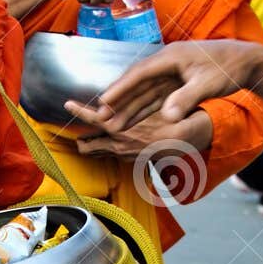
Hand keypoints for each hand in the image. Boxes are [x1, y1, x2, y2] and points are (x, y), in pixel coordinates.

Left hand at [68, 103, 213, 169]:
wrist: (195, 141)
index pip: (94, 122)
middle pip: (89, 145)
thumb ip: (140, 111)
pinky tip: (107, 140)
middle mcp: (121, 146)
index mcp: (124, 132)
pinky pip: (111, 154)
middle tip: (72, 128)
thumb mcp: (161, 110)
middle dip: (80, 138)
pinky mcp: (133, 160)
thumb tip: (118, 112)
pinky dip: (104, 147)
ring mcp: (127, 155)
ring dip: (91, 144)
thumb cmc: (177, 120)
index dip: (79, 112)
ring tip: (83, 136)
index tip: (67, 104)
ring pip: (99, 152)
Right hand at [83, 39, 262, 132]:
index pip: (139, 74)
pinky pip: (155, 96)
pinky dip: (142, 108)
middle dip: (118, 100)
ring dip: (127, 107)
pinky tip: (131, 119)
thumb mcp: (208, 85)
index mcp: (171, 57)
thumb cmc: (228, 69)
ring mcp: (171, 73)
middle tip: (99, 116)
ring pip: (144, 92)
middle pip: (136, 83)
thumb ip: (186, 99)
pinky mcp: (176, 82)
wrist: (246, 61)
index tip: (104, 101)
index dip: (120, 88)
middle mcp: (166, 63)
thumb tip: (167, 117)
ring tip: (110, 122)